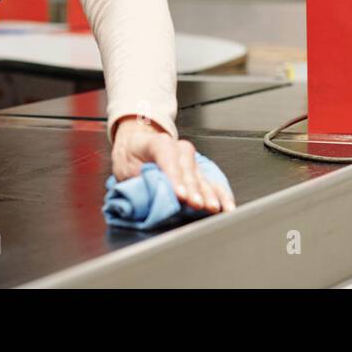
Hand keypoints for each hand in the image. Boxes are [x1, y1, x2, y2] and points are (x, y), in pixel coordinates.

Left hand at [111, 118, 234, 213]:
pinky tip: (226, 205)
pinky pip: (212, 181)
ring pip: (201, 176)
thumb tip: (151, 199)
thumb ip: (139, 182)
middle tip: (197, 205)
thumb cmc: (132, 157)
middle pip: (187, 169)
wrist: (138, 145)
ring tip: (213, 208)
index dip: (174, 178)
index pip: (167, 157)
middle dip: (193, 189)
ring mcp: (191, 159)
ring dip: (208, 193)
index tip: (180, 195)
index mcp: (156, 143)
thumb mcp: (125, 169)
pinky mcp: (199, 170)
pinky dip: (220, 194)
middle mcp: (178, 148)